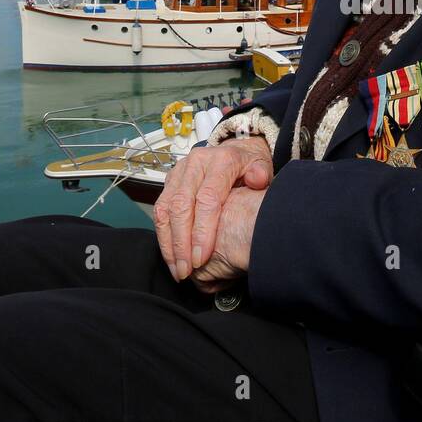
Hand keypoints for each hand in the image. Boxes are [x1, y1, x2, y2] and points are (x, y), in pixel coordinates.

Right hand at [154, 136, 271, 281]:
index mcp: (221, 160)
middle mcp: (196, 163)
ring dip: (169, 244)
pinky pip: (160, 210)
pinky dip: (164, 237)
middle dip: (182, 243)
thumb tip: (256, 181)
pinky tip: (171, 256)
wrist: (235, 152)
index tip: (202, 258)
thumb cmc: (249, 167)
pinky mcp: (169, 181)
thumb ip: (260, 175)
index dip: (202, 231)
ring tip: (177, 269)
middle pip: (181, 205)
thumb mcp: (261, 168)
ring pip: (165, 209)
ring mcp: (179, 172)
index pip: (207, 198)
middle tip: (186, 270)